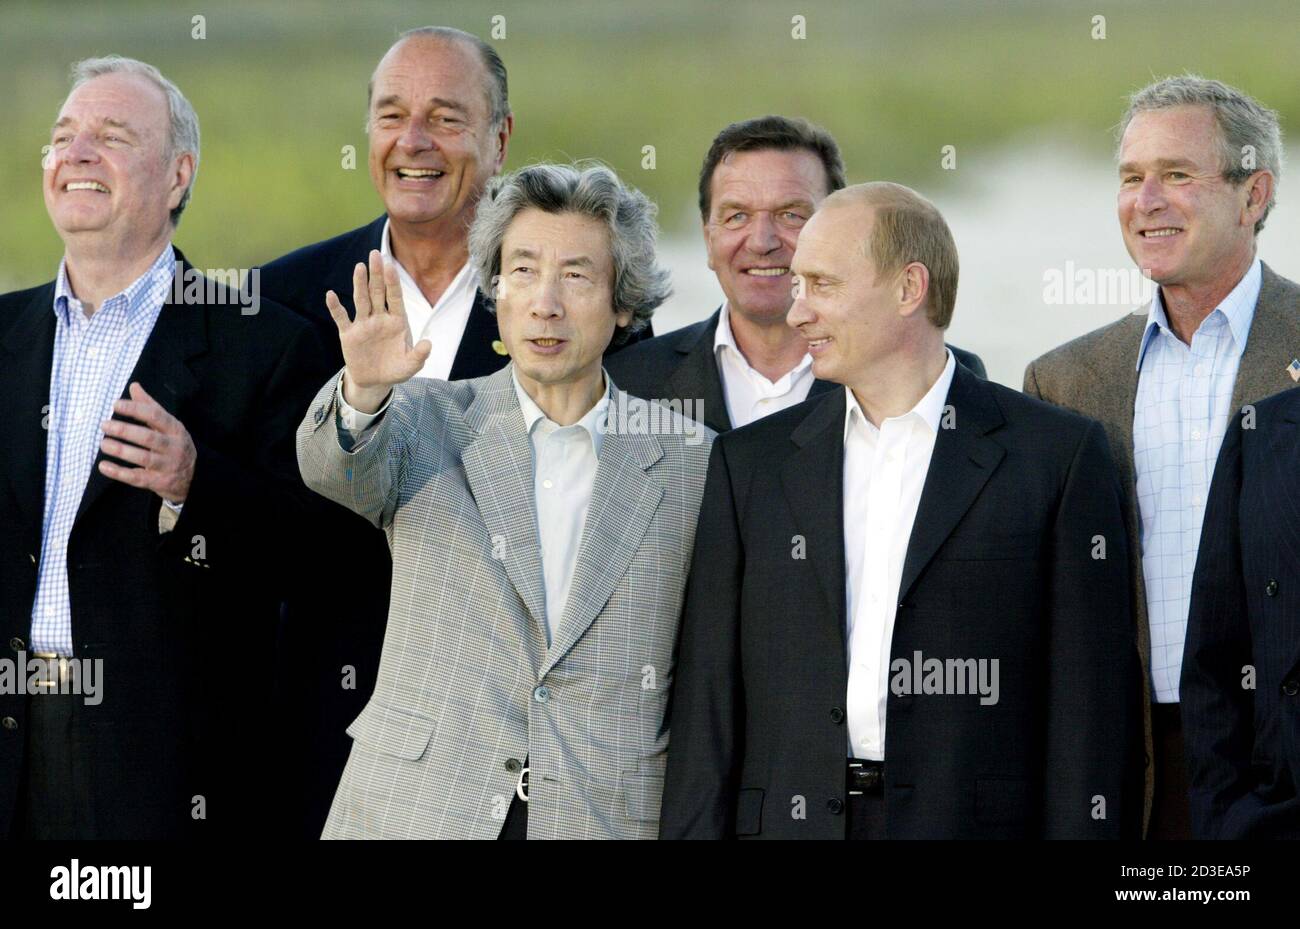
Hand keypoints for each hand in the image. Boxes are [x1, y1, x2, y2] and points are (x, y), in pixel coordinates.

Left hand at [98, 381, 197, 502]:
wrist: (194, 477)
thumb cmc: (174, 445)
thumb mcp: (168, 425)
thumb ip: (150, 407)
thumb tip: (134, 386)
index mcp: (175, 429)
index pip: (155, 416)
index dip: (135, 409)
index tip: (115, 405)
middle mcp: (173, 447)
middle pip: (148, 437)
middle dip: (125, 430)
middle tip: (104, 425)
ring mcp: (167, 466)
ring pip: (143, 458)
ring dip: (121, 450)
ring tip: (103, 444)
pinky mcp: (159, 482)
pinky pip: (137, 478)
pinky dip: (119, 473)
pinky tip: (103, 466)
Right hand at [327, 249, 431, 412]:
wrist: (374, 381)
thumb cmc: (395, 369)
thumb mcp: (410, 365)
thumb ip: (419, 355)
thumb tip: (428, 344)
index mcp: (397, 321)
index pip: (395, 297)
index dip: (392, 282)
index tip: (391, 265)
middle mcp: (379, 318)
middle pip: (377, 292)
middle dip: (376, 274)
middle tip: (375, 253)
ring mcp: (363, 324)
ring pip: (361, 300)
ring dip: (359, 284)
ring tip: (359, 267)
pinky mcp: (349, 334)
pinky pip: (341, 318)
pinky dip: (336, 307)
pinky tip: (330, 295)